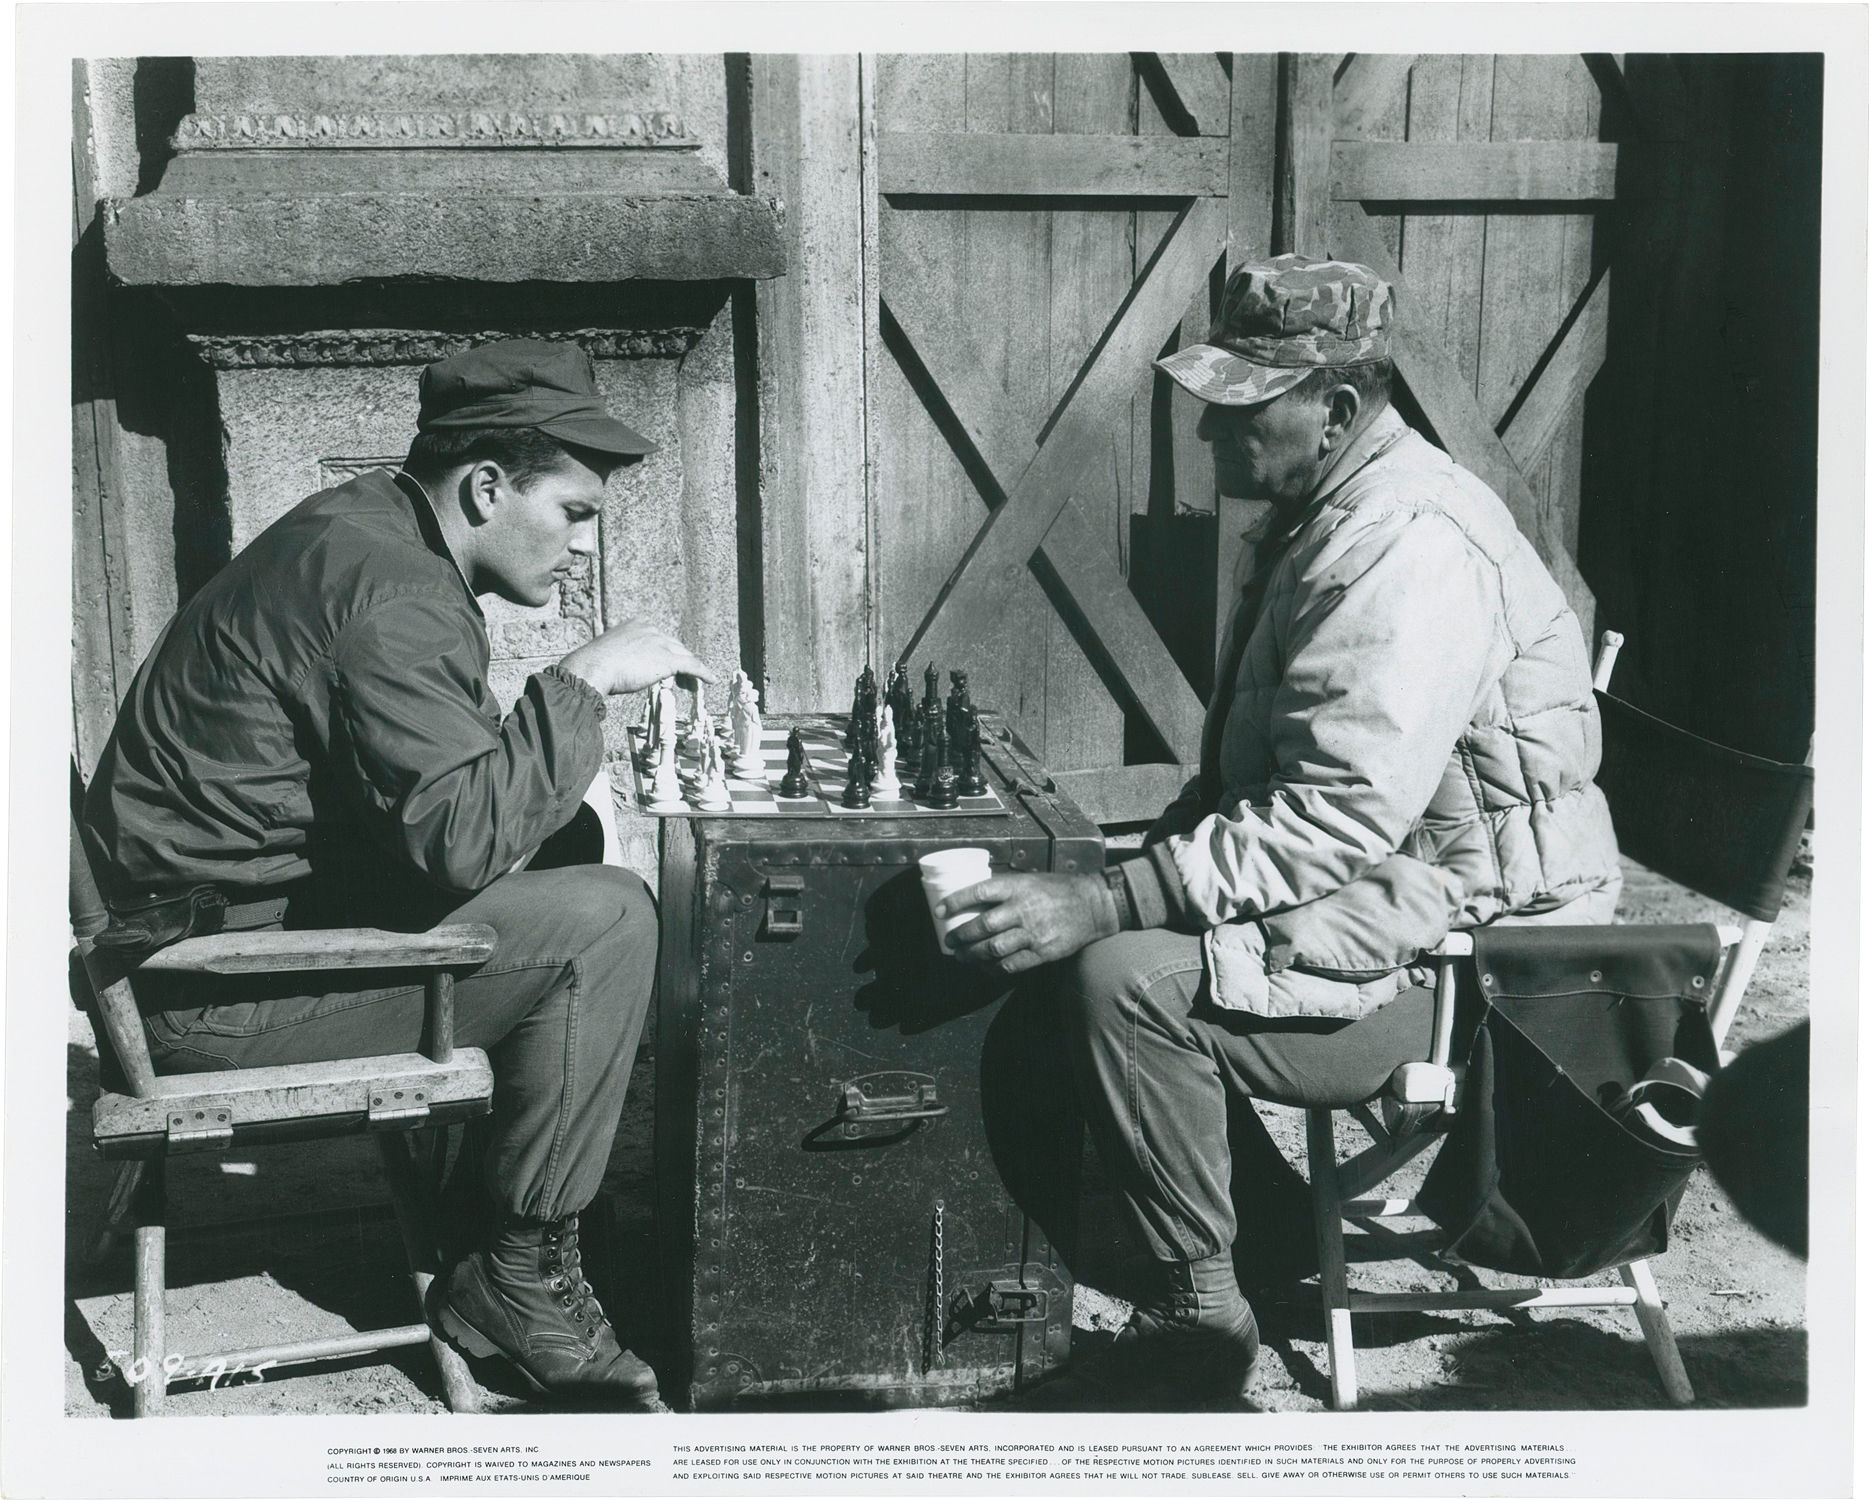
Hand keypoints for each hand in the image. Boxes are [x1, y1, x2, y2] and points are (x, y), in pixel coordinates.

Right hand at [557, 618, 716, 695]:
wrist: (593, 667)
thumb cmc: (594, 664)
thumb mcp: (610, 652)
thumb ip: (624, 654)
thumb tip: (626, 666)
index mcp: (637, 624)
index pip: (660, 639)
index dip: (666, 652)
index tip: (667, 663)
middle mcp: (651, 629)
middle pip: (674, 645)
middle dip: (680, 660)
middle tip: (684, 675)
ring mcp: (660, 643)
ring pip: (684, 656)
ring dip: (692, 669)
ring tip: (697, 681)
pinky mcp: (668, 659)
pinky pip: (692, 665)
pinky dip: (703, 673)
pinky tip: (710, 680)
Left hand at [940, 872, 1119, 974]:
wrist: (1093, 906)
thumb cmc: (1058, 890)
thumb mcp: (1031, 880)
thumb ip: (1006, 890)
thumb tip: (975, 899)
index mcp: (1018, 887)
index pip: (979, 892)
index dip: (956, 902)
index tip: (939, 911)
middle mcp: (1023, 909)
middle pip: (982, 926)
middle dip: (960, 936)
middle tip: (950, 941)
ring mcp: (1033, 933)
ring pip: (993, 948)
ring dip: (972, 955)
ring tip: (962, 956)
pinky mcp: (1042, 952)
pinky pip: (1011, 965)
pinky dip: (994, 968)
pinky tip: (984, 967)